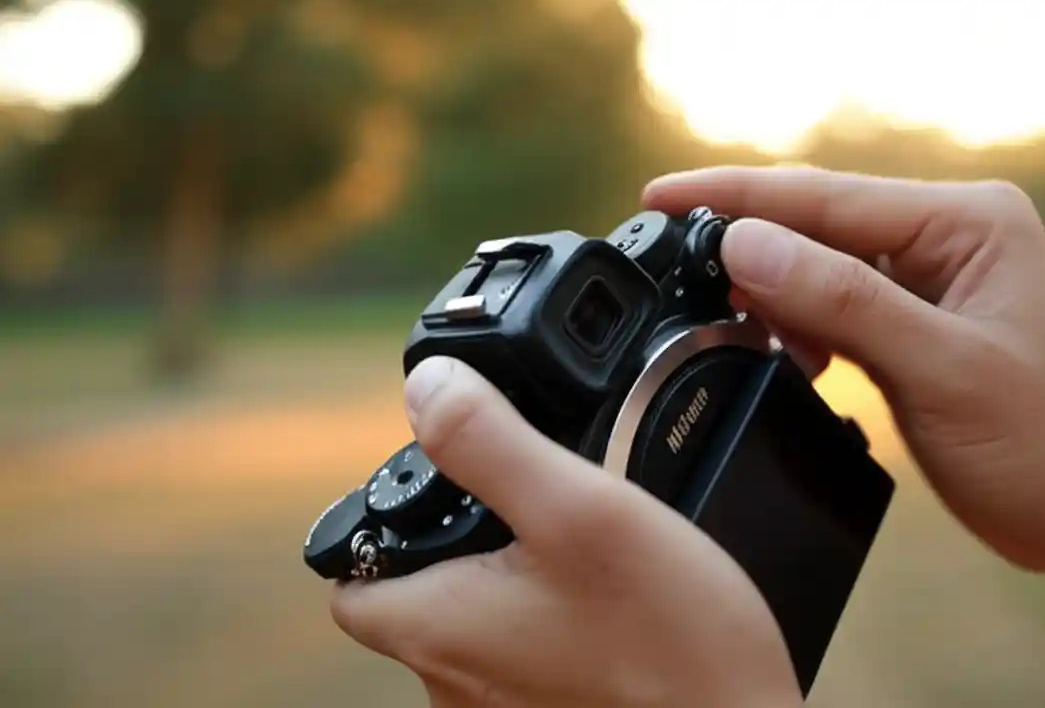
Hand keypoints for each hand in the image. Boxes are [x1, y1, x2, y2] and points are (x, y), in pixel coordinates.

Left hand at [330, 356, 801, 707]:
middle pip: (420, 598)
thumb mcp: (580, 510)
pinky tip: (608, 608)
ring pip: (479, 628)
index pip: (350, 579)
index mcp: (439, 629)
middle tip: (535, 510)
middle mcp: (455, 686)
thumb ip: (490, 444)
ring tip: (583, 556)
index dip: (379, 526)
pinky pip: (527, 660)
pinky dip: (552, 626)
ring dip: (515, 584)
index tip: (437, 492)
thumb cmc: (670, 645)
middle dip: (464, 546)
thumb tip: (426, 389)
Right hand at [646, 167, 1044, 574]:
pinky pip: (838, 308)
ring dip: (771, 293)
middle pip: (819, 223)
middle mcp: (953, 235)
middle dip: (746, 243)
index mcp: (972, 221)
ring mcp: (936, 279)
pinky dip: (800, 328)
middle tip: (671, 262)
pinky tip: (783, 354)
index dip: (738, 198)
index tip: (661, 198)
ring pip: (822, 267)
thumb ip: (841, 301)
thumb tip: (744, 244)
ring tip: (726, 323)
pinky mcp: (921, 324)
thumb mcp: (939, 369)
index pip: (830, 195)